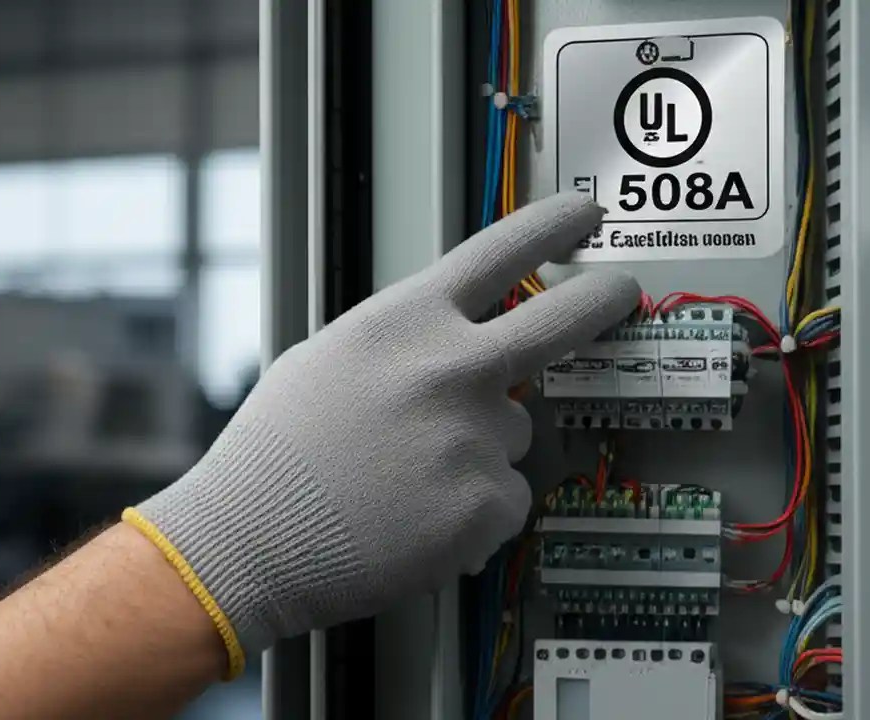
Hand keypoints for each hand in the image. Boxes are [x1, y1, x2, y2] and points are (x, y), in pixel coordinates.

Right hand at [125, 192, 639, 678]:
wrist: (252, 540)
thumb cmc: (278, 454)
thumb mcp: (330, 359)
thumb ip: (404, 342)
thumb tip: (449, 342)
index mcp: (405, 323)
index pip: (499, 252)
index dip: (550, 226)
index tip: (581, 215)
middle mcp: (452, 369)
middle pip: (559, 321)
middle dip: (600, 301)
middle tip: (617, 293)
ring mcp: (476, 437)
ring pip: (514, 432)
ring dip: (482, 450)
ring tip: (410, 478)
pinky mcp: (487, 504)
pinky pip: (507, 498)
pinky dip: (475, 510)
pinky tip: (419, 517)